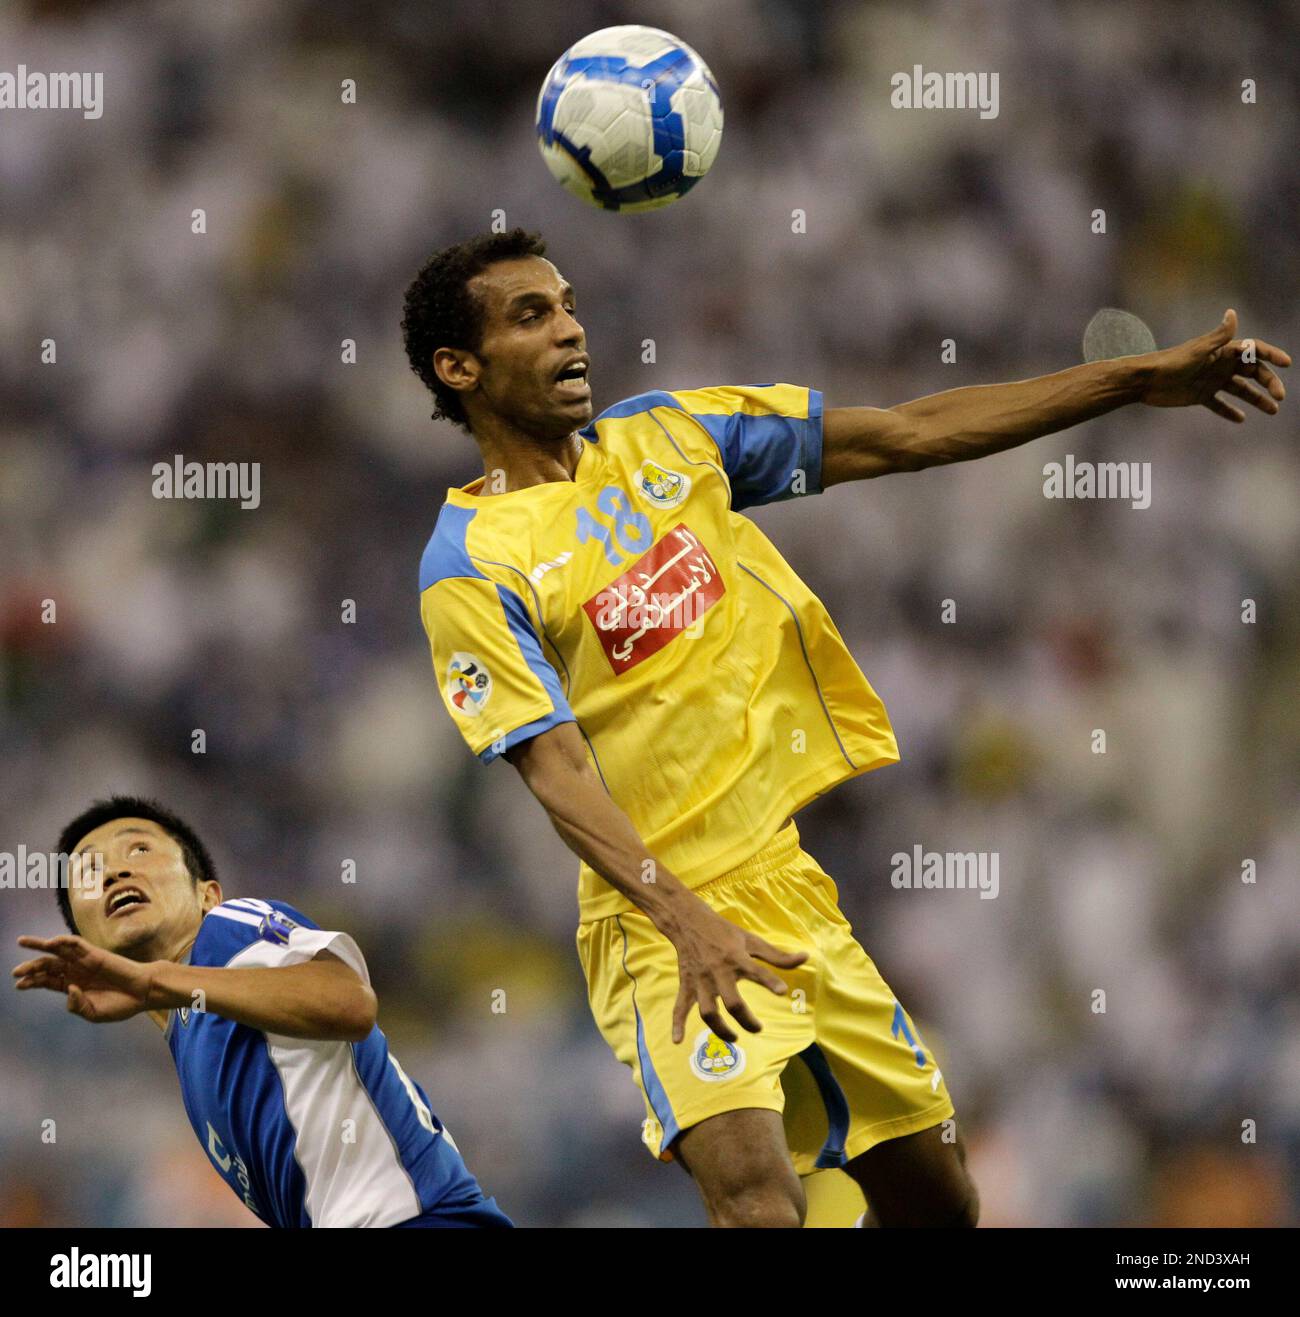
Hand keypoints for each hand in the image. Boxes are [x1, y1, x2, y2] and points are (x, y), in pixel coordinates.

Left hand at [12, 934, 156, 1022]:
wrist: (142, 994)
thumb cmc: (120, 1005)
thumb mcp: (93, 1013)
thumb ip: (77, 1005)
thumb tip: (68, 989)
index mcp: (74, 986)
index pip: (48, 981)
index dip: (32, 982)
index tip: (18, 985)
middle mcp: (76, 972)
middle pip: (48, 965)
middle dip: (31, 966)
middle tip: (16, 971)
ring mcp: (84, 961)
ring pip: (58, 951)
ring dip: (40, 946)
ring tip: (22, 942)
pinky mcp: (95, 953)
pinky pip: (76, 944)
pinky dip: (63, 941)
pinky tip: (51, 942)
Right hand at [667, 903, 808, 1044]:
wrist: (689, 922)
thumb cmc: (725, 933)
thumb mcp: (751, 940)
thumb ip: (777, 955)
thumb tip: (806, 958)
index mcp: (735, 958)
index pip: (755, 971)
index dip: (769, 981)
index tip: (782, 992)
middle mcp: (718, 972)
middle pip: (732, 1002)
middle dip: (746, 1020)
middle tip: (758, 1029)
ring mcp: (700, 981)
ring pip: (708, 1012)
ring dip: (720, 1029)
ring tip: (734, 1038)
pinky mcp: (686, 985)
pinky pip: (679, 1007)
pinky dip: (677, 1024)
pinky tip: (677, 1041)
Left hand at [1139, 309, 1288, 420]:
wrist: (1145, 381)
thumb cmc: (1171, 362)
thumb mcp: (1198, 350)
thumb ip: (1218, 336)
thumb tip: (1232, 313)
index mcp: (1223, 351)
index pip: (1253, 351)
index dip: (1271, 355)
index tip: (1286, 363)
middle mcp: (1220, 365)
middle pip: (1252, 372)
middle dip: (1268, 382)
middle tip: (1279, 396)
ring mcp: (1211, 381)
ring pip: (1240, 390)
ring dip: (1256, 399)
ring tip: (1272, 410)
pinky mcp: (1200, 396)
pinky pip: (1219, 405)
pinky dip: (1229, 411)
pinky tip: (1241, 419)